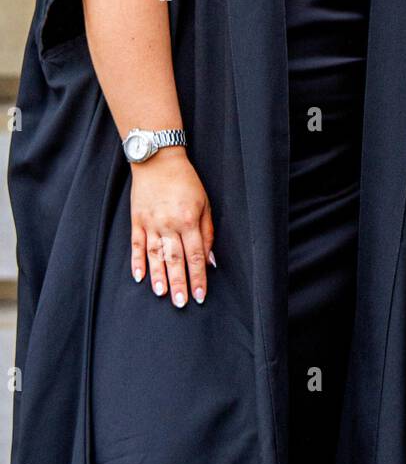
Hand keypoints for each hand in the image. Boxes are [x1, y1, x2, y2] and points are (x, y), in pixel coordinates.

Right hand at [129, 148, 214, 306]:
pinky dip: (137, 261)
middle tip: (181, 304)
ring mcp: (150, 223)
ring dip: (159, 277)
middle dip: (179, 283)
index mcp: (188, 220)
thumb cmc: (186, 181)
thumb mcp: (205, 203)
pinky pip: (136, 244)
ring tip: (162, 294)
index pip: (195, 255)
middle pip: (175, 259)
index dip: (198, 277)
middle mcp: (169, 224)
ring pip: (155, 255)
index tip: (199, 295)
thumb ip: (207, 232)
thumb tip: (210, 260)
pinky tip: (139, 277)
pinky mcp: (137, 220)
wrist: (158, 160)